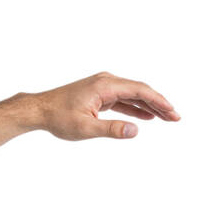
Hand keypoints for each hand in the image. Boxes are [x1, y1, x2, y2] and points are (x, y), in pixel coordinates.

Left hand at [30, 72, 179, 140]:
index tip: (172, 112)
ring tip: (166, 118)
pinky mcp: (98, 93)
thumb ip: (111, 129)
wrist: (37, 110)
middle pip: (139, 91)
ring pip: (131, 95)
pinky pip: (122, 99)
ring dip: (148, 106)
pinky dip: (134, 107)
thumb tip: (135, 130)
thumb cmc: (56, 117)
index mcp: (104, 86)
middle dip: (158, 104)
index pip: (139, 90)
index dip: (159, 101)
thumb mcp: (84, 127)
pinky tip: (146, 116)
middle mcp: (105, 81)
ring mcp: (102, 86)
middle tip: (175, 118)